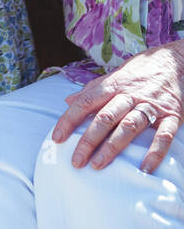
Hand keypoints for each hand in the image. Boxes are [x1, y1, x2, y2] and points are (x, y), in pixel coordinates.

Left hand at [51, 42, 183, 173]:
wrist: (177, 60)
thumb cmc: (141, 70)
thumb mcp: (115, 74)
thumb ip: (92, 89)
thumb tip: (68, 101)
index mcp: (113, 84)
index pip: (86, 102)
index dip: (69, 120)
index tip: (57, 138)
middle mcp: (130, 94)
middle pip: (105, 117)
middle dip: (88, 139)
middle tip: (76, 160)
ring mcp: (151, 105)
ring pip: (129, 126)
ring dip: (113, 147)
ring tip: (98, 165)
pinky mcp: (172, 115)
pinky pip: (163, 135)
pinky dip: (155, 151)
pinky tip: (144, 168)